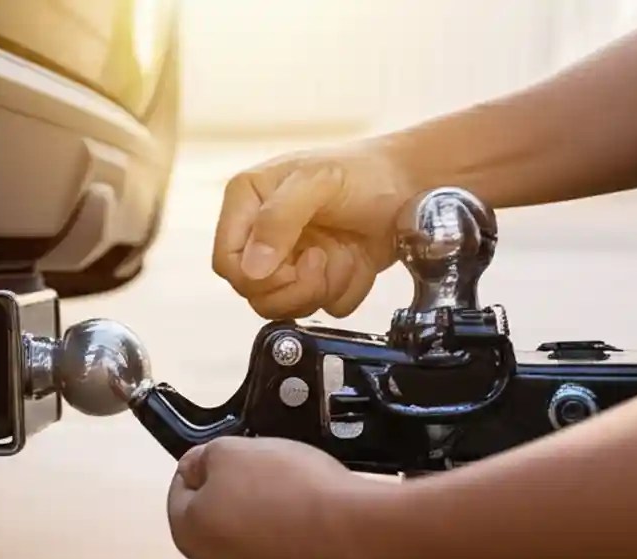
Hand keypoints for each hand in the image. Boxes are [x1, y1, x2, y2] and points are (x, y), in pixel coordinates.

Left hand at [167, 436, 391, 558]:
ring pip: (250, 550)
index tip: (227, 457)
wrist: (355, 533)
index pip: (179, 495)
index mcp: (192, 534)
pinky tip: (314, 531)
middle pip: (214, 526)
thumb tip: (194, 470)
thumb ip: (203, 459)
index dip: (200, 469)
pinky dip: (291, 550)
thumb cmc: (288, 485)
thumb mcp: (233, 450)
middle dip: (232, 500)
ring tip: (295, 502)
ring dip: (262, 528)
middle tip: (265, 477)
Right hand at [212, 139, 418, 319]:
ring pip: (287, 307)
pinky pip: (324, 309)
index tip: (293, 262)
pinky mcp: (319, 279)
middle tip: (323, 258)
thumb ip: (279, 218)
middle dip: (295, 285)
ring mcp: (291, 260)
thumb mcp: (318, 182)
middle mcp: (263, 234)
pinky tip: (357, 260)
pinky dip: (346, 290)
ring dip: (323, 287)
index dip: (256, 276)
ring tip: (344, 253)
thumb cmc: (363, 172)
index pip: (227, 261)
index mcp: (248, 202)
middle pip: (255, 293)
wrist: (409, 184)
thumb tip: (253, 268)